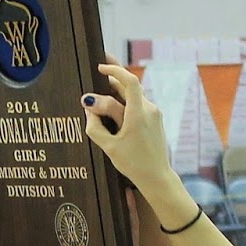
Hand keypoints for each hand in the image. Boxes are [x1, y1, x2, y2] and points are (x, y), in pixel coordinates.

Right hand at [82, 63, 173, 193]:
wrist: (156, 177)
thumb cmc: (133, 164)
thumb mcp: (109, 146)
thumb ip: (95, 125)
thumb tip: (88, 106)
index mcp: (138, 114)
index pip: (130, 81)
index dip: (115, 70)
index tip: (100, 67)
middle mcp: (149, 110)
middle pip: (129, 87)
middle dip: (112, 81)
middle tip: (96, 76)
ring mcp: (154, 114)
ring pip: (133, 97)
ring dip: (117, 95)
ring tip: (101, 96)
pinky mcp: (154, 120)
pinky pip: (138, 106)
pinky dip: (125, 104)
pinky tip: (113, 111)